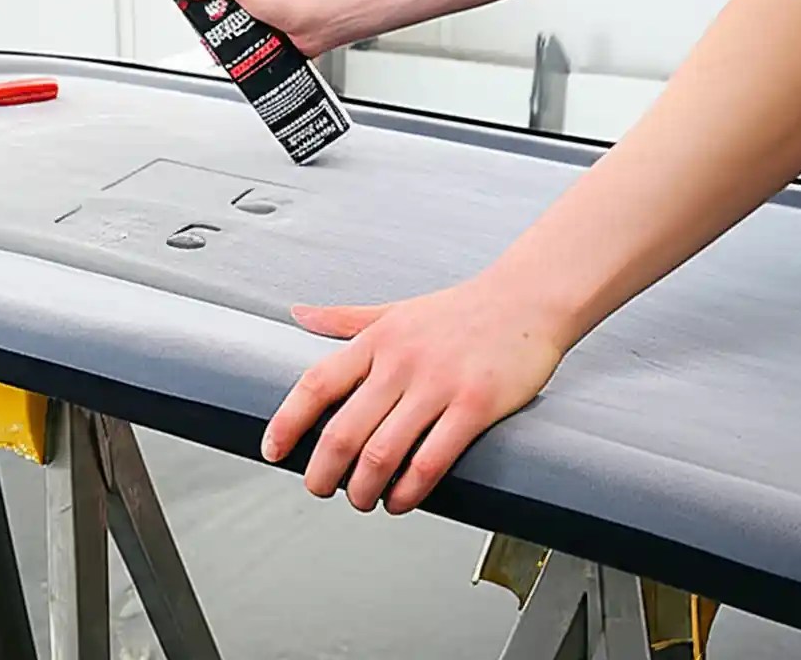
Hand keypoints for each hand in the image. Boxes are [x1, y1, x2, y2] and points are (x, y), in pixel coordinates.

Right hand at [183, 0, 335, 56]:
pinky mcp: (269, 40)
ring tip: (230, 46)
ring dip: (232, 42)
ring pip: (236, 35)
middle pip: (224, 16)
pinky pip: (251, 50)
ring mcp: (262, 21)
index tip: (193, 11)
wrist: (314, 24)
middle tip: (213, 33)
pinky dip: (246, 54)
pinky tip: (245, 54)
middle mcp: (255, 0)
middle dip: (217, 27)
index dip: (203, 0)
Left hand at [263, 276, 567, 514]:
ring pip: (382, 454)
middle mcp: (401, 363)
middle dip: (322, 472)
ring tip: (360, 500)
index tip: (273, 451)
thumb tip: (298, 314)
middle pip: (343, 431)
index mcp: (375, 341)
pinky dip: (409, 490)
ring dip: (363, 489)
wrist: (528, 299)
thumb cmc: (459, 310)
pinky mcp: (476, 406)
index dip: (287, 422)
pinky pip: (431, 460)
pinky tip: (401, 500)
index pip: (316, 385)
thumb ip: (344, 319)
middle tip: (319, 489)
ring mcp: (438, 385)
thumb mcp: (393, 309)